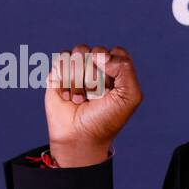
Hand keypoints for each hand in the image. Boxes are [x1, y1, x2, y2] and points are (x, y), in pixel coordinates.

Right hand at [44, 44, 141, 166]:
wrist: (79, 136)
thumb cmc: (106, 118)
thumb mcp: (129, 96)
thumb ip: (125, 68)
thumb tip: (100, 55)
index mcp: (117, 70)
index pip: (116, 52)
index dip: (113, 68)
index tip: (111, 88)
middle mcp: (98, 67)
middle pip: (96, 52)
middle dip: (96, 77)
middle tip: (95, 96)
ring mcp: (78, 68)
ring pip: (78, 53)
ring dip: (79, 79)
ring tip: (80, 99)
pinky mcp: (59, 72)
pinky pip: (61, 59)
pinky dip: (65, 79)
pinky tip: (67, 96)